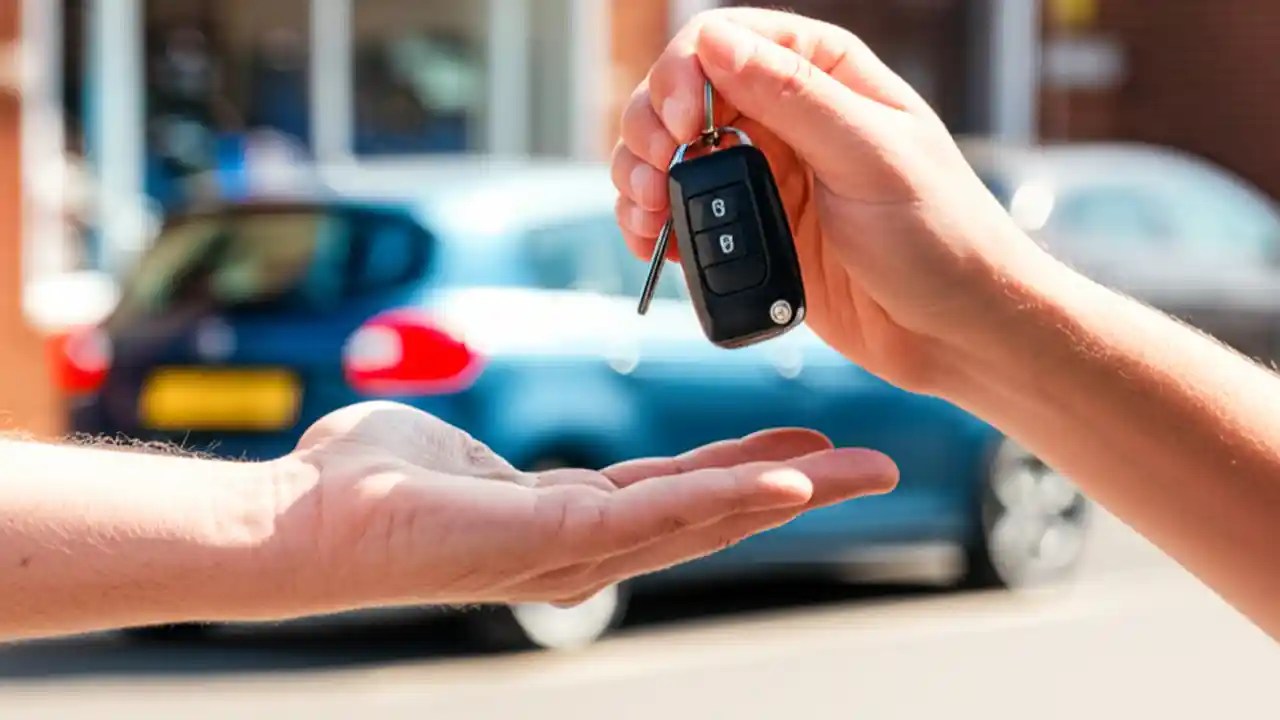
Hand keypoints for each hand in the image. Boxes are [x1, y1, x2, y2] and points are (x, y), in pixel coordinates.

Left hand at [270, 402, 895, 610]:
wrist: (301, 521)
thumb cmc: (368, 485)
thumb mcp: (463, 461)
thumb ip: (500, 465)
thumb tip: (482, 454)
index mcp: (570, 520)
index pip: (681, 494)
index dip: (748, 470)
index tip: (805, 444)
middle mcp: (585, 546)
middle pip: (713, 511)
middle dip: (797, 488)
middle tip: (872, 465)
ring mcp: (575, 548)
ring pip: (704, 514)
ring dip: (786, 491)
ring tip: (854, 469)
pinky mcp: (555, 537)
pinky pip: (659, 513)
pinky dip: (730, 497)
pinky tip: (787, 479)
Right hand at [613, 8, 1053, 392]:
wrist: (957, 331)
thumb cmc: (942, 236)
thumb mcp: (871, 157)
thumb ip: (793, 97)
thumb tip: (714, 43)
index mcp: (824, 73)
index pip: (723, 41)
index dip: (683, 74)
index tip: (682, 127)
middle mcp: (787, 116)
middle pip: (678, 96)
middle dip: (649, 131)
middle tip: (655, 178)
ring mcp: (765, 174)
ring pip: (668, 155)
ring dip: (639, 179)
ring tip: (646, 217)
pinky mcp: (753, 231)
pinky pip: (684, 214)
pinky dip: (654, 225)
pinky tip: (654, 244)